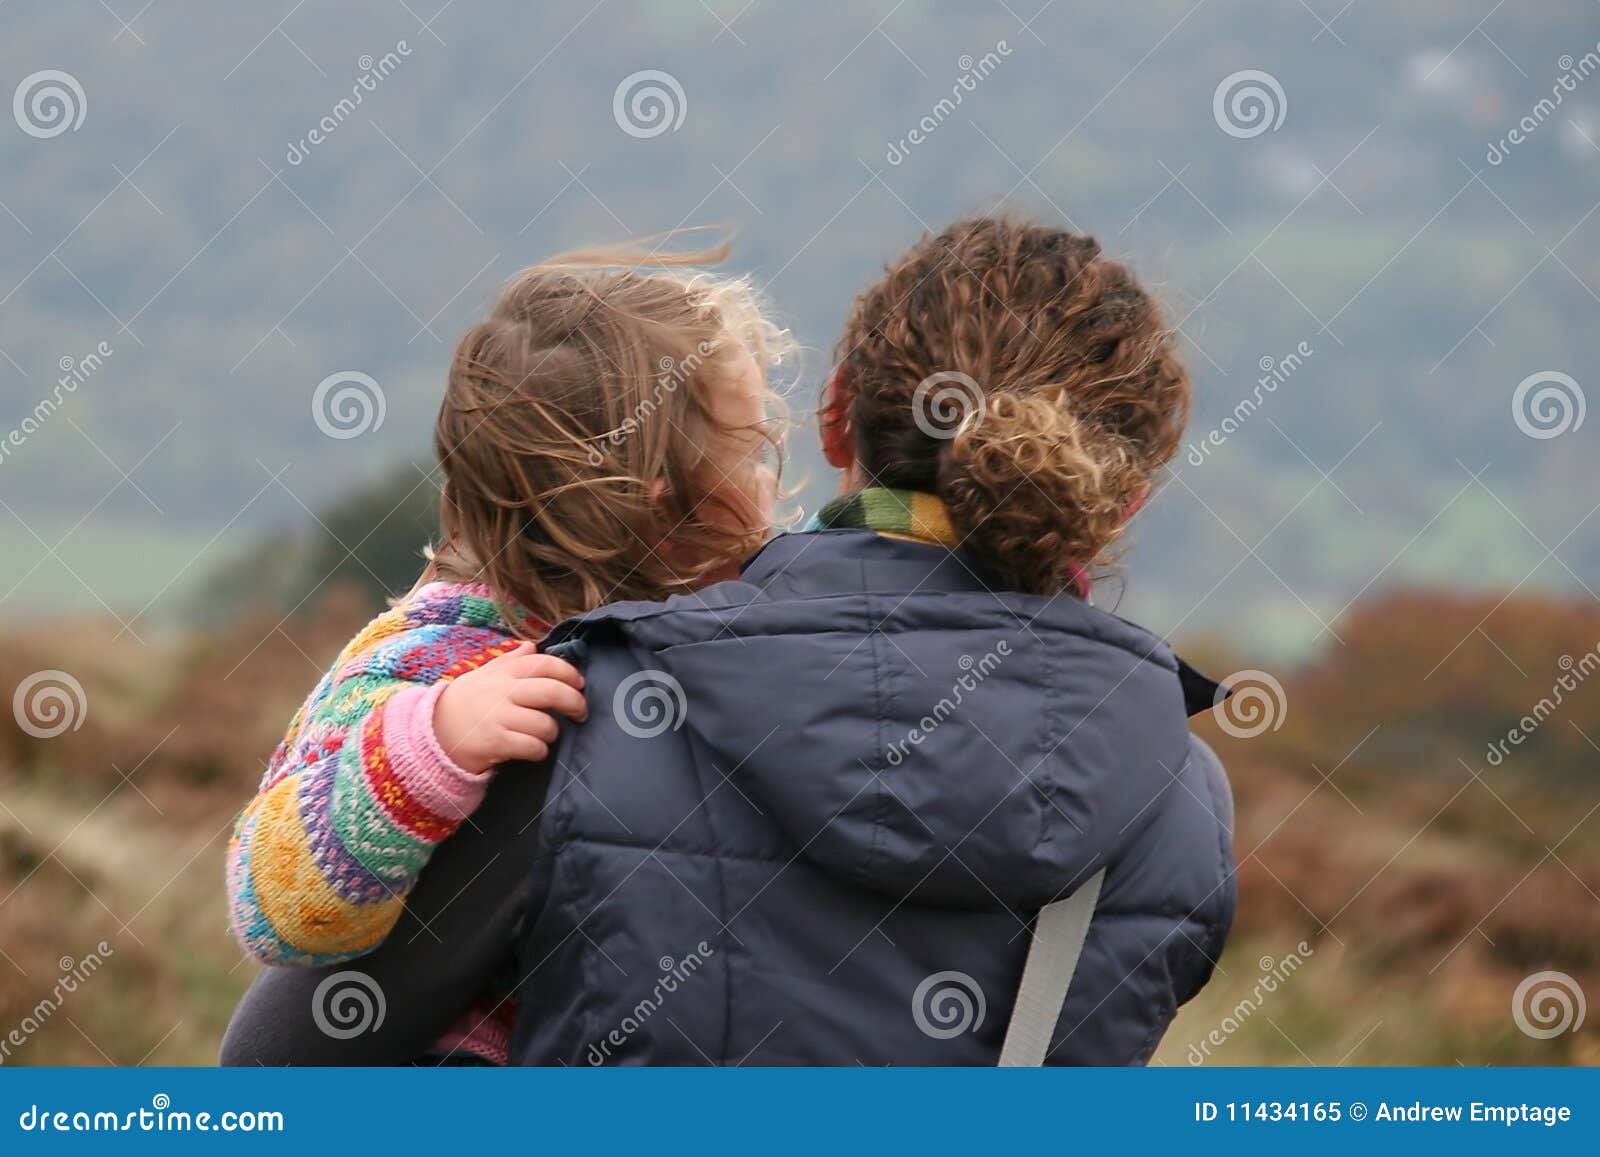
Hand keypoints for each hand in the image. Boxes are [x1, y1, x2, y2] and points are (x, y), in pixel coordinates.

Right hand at [431, 642, 586, 772]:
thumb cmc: (465, 703)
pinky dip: (540, 751)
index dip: (568, 672)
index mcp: (502, 672)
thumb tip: (532, 645)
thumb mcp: (483, 676)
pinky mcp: (494, 743)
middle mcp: (501, 691)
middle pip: (551, 692)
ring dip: (553, 732)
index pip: (544, 663)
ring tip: (547, 734)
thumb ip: (509, 661)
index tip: (579, 683)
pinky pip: (532, 747)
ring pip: (545, 724)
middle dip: (575, 703)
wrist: (433, 734)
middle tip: (580, 712)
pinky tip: (535, 750)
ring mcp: (497, 717)